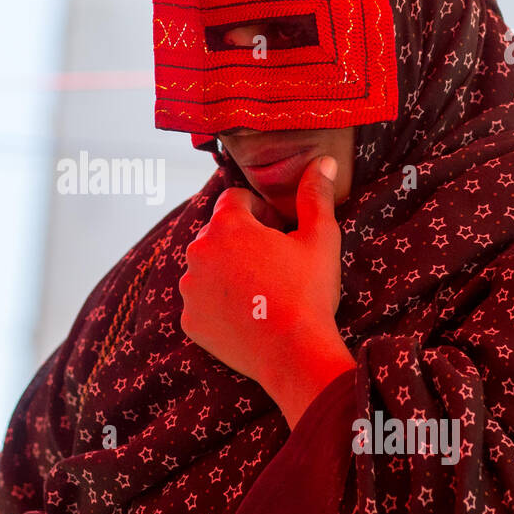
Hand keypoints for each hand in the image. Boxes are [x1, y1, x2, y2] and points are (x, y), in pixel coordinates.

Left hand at [180, 156, 355, 427]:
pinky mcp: (190, 320)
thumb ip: (315, 196)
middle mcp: (198, 252)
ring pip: (207, 268)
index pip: (234, 200)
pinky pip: (201, 303)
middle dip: (241, 242)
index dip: (259, 211)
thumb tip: (323, 161)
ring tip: (260, 292)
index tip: (278, 232)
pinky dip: (218, 305)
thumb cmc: (308, 292)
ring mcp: (190, 288)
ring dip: (227, 273)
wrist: (293, 353)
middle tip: (274, 264)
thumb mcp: (320, 239)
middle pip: (217, 234)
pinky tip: (246, 316)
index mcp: (227, 225)